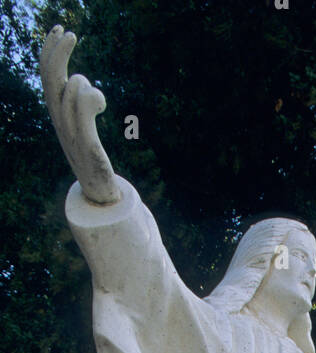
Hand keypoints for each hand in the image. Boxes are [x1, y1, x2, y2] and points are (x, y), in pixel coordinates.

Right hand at [40, 26, 120, 204]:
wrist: (99, 192)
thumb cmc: (93, 157)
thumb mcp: (81, 126)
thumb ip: (79, 104)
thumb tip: (81, 83)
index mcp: (57, 115)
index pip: (47, 76)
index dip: (50, 51)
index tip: (60, 30)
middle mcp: (59, 122)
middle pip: (52, 79)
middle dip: (58, 53)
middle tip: (71, 33)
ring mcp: (71, 133)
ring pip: (67, 93)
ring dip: (81, 83)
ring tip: (95, 93)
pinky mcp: (87, 145)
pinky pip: (83, 113)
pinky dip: (90, 98)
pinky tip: (101, 101)